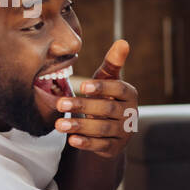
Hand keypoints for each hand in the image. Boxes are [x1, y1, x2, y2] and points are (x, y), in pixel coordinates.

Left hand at [55, 40, 139, 158]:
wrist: (110, 130)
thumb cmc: (105, 97)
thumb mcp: (107, 80)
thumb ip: (113, 63)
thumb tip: (123, 42)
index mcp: (130, 94)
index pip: (119, 89)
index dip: (102, 87)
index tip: (83, 86)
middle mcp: (131, 113)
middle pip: (107, 110)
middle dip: (83, 106)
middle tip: (60, 104)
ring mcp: (124, 132)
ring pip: (102, 129)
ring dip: (80, 126)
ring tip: (59, 124)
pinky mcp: (115, 148)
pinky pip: (101, 146)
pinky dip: (86, 143)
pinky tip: (72, 139)